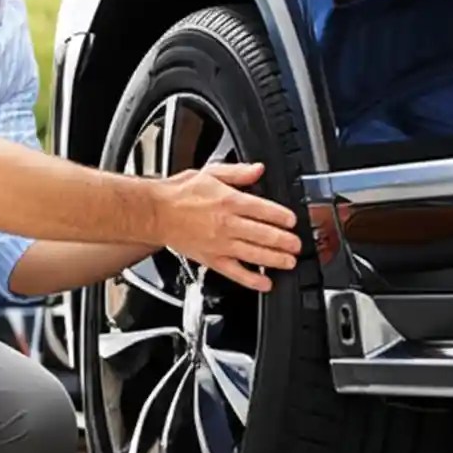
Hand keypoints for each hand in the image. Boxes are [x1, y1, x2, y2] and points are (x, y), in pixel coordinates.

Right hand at [155, 162, 301, 291]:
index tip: (292, 221)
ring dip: (276, 259)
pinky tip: (265, 282)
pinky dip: (252, 280)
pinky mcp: (212, 259)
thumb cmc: (179, 194)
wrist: (155, 213)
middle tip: (297, 244)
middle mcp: (227, 224)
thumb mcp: (210, 173)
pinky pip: (235, 272)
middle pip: (263, 234)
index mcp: (229, 201)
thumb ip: (237, 173)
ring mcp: (220, 244)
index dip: (282, 217)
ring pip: (254, 254)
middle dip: (285, 241)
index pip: (264, 210)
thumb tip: (258, 169)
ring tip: (289, 261)